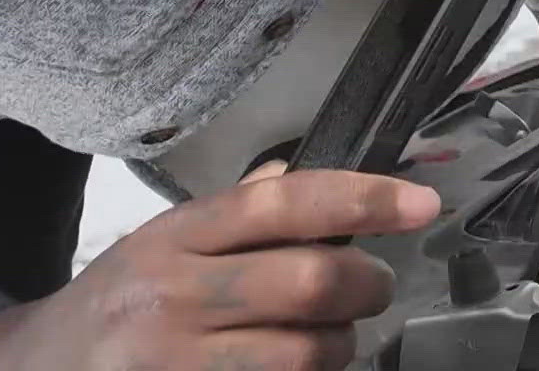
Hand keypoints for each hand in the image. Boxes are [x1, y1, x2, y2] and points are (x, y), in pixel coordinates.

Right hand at [0, 161, 439, 370]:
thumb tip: (311, 186)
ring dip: (340, 346)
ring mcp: (177, 365)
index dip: (365, 198)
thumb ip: (238, 216)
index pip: (285, 204)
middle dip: (368, 284)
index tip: (421, 203)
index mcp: (175, 237)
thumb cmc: (117, 305)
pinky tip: (295, 366)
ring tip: (328, 337)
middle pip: (313, 282)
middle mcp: (173, 298)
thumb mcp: (162, 242)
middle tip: (372, 286)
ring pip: (309, 354)